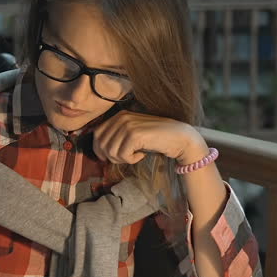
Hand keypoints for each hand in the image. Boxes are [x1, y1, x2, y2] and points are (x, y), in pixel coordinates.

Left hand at [92, 111, 208, 164]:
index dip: (99, 149)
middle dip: (112, 157)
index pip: (97, 134)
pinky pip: (123, 155)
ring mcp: (127, 125)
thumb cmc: (155, 139)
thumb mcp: (132, 134)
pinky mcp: (134, 135)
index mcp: (119, 116)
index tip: (109, 158)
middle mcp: (121, 118)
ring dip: (123, 159)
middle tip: (127, 157)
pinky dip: (131, 160)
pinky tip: (141, 155)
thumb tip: (99, 151)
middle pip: (102, 144)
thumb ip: (116, 137)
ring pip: (111, 152)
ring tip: (135, 156)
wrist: (179, 138)